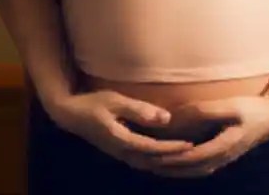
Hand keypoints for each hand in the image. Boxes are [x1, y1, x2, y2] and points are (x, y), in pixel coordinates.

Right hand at [46, 91, 194, 169]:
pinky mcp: (123, 154)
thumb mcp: (114, 101)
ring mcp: (122, 156)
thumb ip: (139, 110)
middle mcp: (123, 153)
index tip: (190, 145)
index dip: (172, 148)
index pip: (152, 148)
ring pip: (151, 166)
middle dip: (176, 161)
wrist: (70, 116)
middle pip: (154, 162)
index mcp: (121, 140)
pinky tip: (174, 162)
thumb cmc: (93, 104)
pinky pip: (146, 163)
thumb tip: (166, 118)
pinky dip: (161, 164)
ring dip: (170, 166)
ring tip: (191, 163)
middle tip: (198, 157)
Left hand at [147, 94, 268, 178]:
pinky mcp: (223, 156)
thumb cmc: (252, 109)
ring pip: (193, 170)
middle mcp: (221, 157)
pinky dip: (184, 168)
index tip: (152, 155)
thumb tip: (183, 114)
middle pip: (189, 168)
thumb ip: (206, 110)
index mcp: (223, 146)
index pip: (191, 157)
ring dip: (173, 170)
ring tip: (153, 165)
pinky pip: (199, 167)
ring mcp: (223, 159)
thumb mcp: (232, 106)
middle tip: (145, 163)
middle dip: (167, 167)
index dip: (171, 157)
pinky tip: (173, 163)